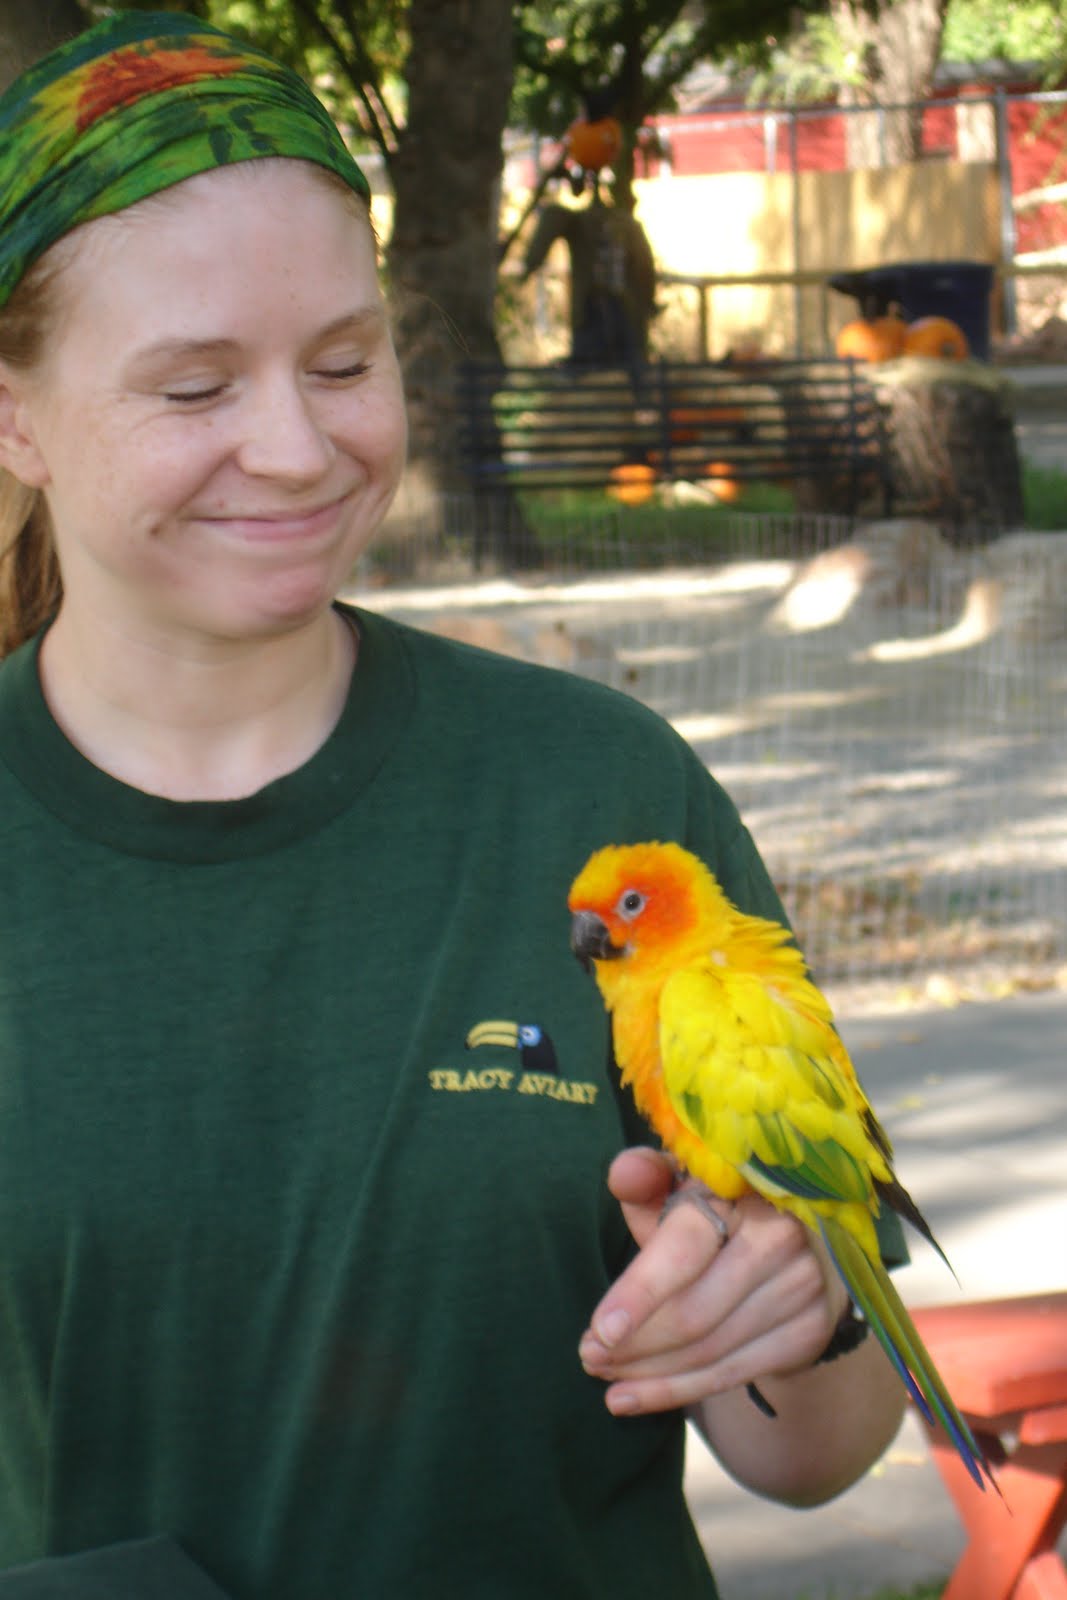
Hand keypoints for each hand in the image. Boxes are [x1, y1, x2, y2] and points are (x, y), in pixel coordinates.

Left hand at [578, 1148, 849, 1415]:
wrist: (800, 1240)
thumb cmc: (718, 1207)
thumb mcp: (683, 1183)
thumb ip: (648, 1177)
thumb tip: (624, 1173)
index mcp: (742, 1188)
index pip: (686, 1246)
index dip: (642, 1290)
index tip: (601, 1329)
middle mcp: (782, 1236)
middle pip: (695, 1312)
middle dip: (634, 1343)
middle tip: (588, 1355)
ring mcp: (803, 1286)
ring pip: (710, 1350)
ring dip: (650, 1373)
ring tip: (604, 1376)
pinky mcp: (811, 1330)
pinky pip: (733, 1373)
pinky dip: (678, 1391)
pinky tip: (632, 1398)